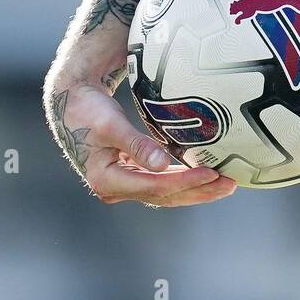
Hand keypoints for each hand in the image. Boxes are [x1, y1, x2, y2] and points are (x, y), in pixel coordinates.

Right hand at [47, 80, 237, 206]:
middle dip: (198, 191)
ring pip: (164, 192)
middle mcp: (114, 188)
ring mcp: (122, 183)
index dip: (186, 181)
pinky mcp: (129, 173)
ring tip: (224, 183)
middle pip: (163, 195)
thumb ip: (136, 144)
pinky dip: (182, 179)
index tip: (213, 173)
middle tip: (229, 184)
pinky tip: (203, 175)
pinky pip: (160, 182)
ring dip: (194, 189)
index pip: (155, 186)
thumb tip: (162, 165)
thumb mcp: (110, 124)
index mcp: (106, 180)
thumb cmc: (87, 109)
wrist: (70, 103)